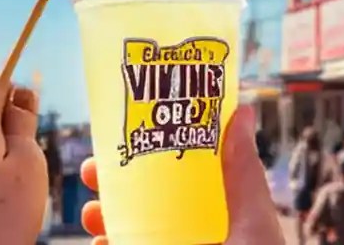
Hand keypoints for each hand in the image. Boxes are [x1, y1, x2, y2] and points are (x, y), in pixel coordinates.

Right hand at [80, 105, 283, 243]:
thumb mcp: (252, 222)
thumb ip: (243, 173)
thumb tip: (244, 111)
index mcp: (222, 217)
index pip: (185, 180)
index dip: (154, 156)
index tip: (126, 136)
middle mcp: (198, 236)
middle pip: (151, 206)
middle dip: (119, 188)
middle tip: (93, 172)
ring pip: (134, 233)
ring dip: (108, 220)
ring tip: (91, 213)